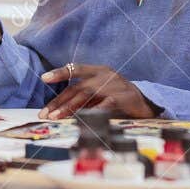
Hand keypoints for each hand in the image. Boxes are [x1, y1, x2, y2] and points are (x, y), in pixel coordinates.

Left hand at [37, 63, 153, 118]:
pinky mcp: (123, 97)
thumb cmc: (119, 97)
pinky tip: (83, 120)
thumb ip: (85, 95)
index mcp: (99, 70)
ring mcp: (114, 85)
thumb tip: (59, 107)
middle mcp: (105, 75)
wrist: (146, 103)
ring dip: (70, 107)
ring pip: (87, 94)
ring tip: (57, 117)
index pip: (76, 69)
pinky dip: (93, 112)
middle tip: (45, 114)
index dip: (60, 72)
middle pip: (78, 87)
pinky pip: (105, 105)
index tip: (44, 78)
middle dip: (59, 101)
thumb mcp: (101, 91)